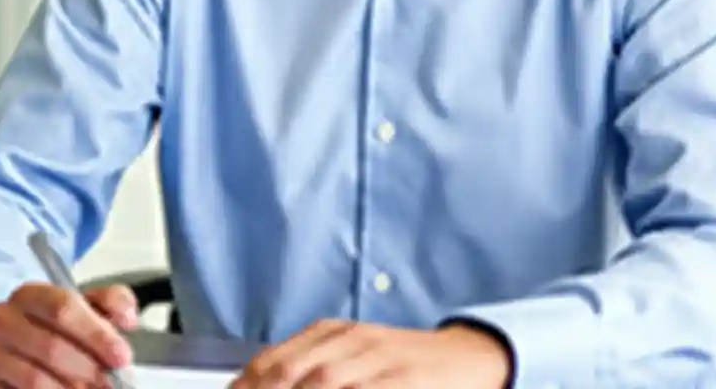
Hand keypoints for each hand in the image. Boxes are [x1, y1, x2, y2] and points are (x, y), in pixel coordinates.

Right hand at [0, 282, 137, 387]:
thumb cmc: (51, 328)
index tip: (121, 356)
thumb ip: (111, 303)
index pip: (63, 309)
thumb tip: (128, 318)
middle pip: (52, 348)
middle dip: (89, 371)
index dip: (96, 335)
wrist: (5, 344)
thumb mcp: (82, 307)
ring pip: (35, 380)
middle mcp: (2, 321)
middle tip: (111, 384)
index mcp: (29, 295)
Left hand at [231, 320, 511, 388]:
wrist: (469, 357)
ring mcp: (378, 360)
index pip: (274, 360)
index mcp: (331, 334)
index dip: (246, 382)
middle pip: (291, 372)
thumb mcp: (354, 357)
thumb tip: (259, 382)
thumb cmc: (405, 365)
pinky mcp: (404, 379)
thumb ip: (311, 369)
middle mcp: (350, 341)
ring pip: (324, 381)